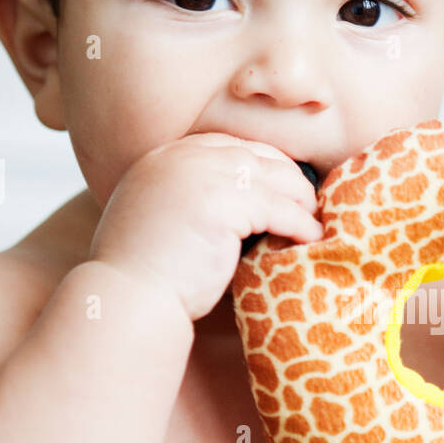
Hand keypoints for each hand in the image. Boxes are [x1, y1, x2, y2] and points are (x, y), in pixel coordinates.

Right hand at [90, 134, 322, 321]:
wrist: (128, 296)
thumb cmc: (144, 272)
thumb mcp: (162, 218)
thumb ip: (191, 200)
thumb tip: (240, 208)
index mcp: (164, 158)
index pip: (228, 146)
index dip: (263, 163)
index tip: (284, 185)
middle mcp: (182, 157)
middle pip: (255, 155)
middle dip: (288, 178)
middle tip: (310, 202)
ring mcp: (202, 175)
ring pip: (272, 178)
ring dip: (301, 200)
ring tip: (315, 220)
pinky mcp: (223, 203)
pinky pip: (278, 208)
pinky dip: (301, 223)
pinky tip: (313, 238)